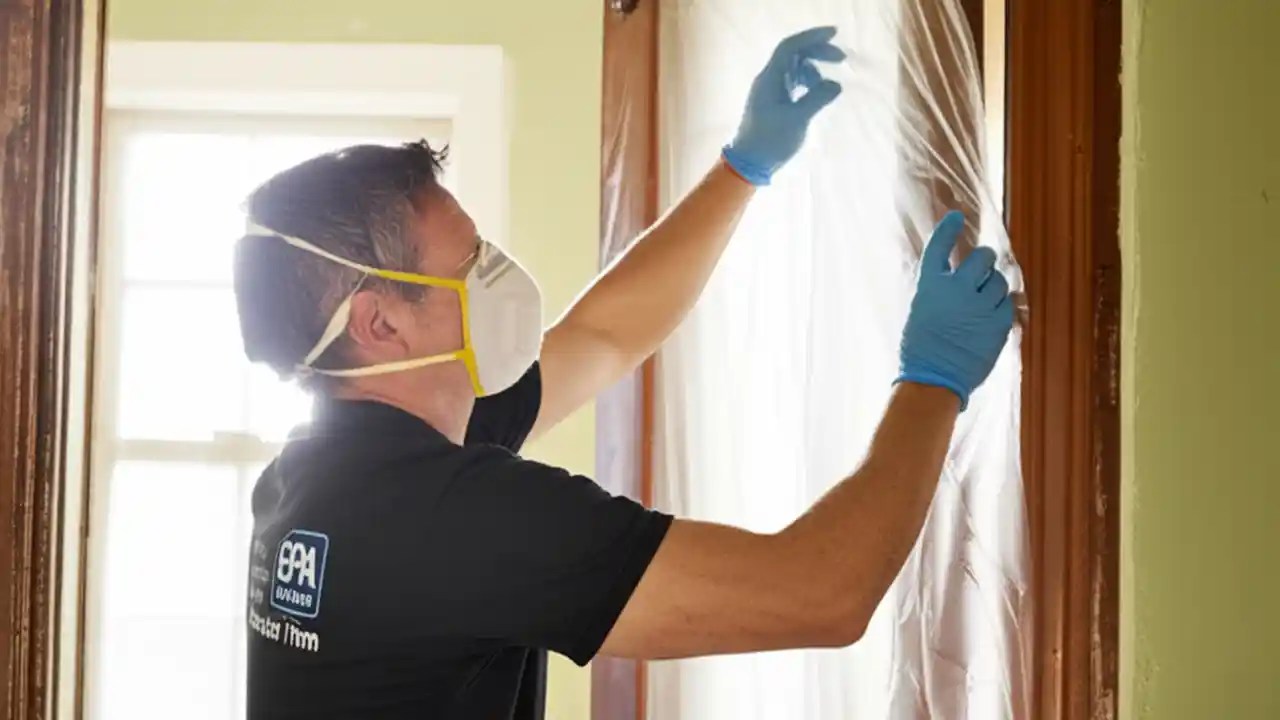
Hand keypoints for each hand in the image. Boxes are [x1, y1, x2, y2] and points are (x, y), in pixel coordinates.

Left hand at [723, 26, 845, 185]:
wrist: (749, 164)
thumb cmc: (770, 141)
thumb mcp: (797, 119)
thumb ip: (817, 98)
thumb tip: (835, 84)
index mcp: (770, 78)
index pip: (790, 47)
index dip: (812, 37)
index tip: (835, 35)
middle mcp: (767, 80)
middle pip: (793, 55)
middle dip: (817, 52)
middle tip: (841, 58)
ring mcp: (769, 91)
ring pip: (793, 69)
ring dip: (813, 70)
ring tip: (827, 85)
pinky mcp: (772, 103)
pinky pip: (791, 83)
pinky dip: (806, 83)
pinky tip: (816, 92)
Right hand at [897, 212, 1014, 409]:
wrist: (934, 379)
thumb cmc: (921, 350)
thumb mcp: (923, 311)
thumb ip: (942, 292)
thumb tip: (965, 280)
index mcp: (930, 286)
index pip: (939, 247)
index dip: (948, 229)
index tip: (956, 218)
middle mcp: (956, 290)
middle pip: (982, 258)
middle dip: (985, 261)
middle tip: (983, 268)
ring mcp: (979, 306)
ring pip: (999, 281)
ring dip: (993, 287)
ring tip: (983, 303)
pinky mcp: (998, 323)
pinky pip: (1008, 304)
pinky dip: (1001, 307)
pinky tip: (991, 317)